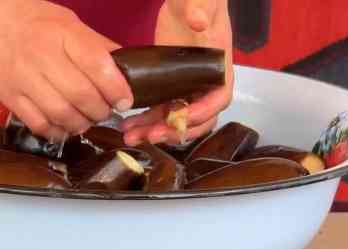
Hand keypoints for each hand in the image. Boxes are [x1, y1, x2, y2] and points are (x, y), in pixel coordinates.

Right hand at [0, 0, 133, 140]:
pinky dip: (56, 132)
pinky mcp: (10, 97)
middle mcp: (43, 56)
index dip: (116, 88)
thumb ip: (96, 46)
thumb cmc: (35, 22)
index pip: (97, 64)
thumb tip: (128, 70)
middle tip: (106, 112)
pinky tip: (64, 128)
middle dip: (101, 111)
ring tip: (86, 121)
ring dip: (81, 124)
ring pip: (60, 114)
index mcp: (63, 33)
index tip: (125, 100)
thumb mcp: (69, 23)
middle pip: (80, 94)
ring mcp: (24, 79)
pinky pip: (37, 123)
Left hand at [120, 0, 233, 145]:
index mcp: (219, 69)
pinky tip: (128, 126)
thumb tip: (198, 22)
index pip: (218, 99)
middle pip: (197, 118)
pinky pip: (161, 111)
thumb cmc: (199, 2)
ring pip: (175, 119)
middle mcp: (206, 84)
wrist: (184, 2)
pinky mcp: (170, 87)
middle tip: (150, 135)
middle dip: (174, 130)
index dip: (201, 112)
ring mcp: (187, 88)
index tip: (179, 117)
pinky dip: (146, 121)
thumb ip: (201, 10)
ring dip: (154, 131)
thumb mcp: (201, 3)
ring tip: (131, 136)